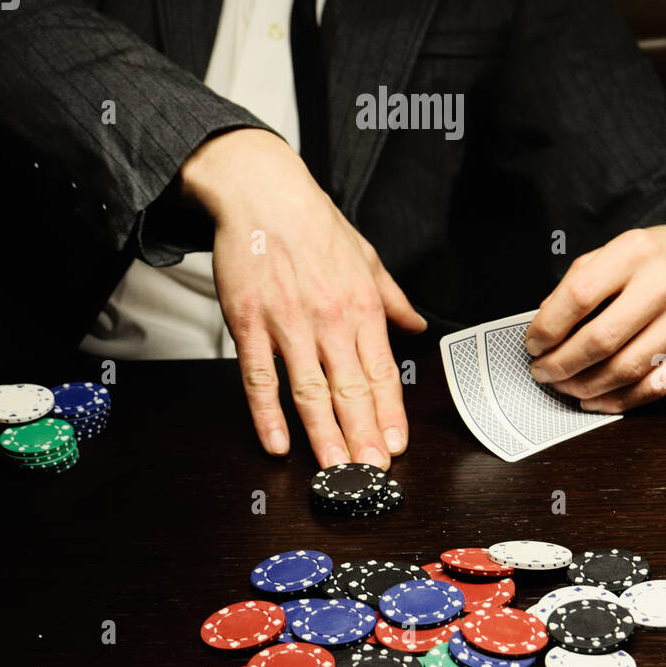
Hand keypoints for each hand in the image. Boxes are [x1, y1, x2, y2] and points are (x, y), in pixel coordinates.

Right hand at [179, 129, 425, 466]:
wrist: (261, 192)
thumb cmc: (311, 222)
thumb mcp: (366, 255)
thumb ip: (391, 297)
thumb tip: (416, 324)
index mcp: (361, 305)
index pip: (382, 371)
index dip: (390, 414)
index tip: (396, 446)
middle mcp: (330, 319)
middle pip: (351, 390)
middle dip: (364, 437)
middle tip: (373, 474)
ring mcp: (288, 324)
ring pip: (310, 391)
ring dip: (324, 436)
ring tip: (336, 471)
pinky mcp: (249, 323)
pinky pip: (259, 377)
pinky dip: (267, 414)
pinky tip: (278, 441)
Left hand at [524, 219, 665, 412]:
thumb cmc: (652, 257)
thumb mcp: (611, 251)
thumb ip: (576, 284)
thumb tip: (545, 330)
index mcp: (634, 251)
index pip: (579, 296)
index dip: (548, 327)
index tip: (533, 344)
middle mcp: (665, 281)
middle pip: (603, 338)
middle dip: (563, 364)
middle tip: (543, 372)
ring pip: (630, 368)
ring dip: (587, 386)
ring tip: (565, 386)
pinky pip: (658, 385)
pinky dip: (621, 400)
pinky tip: (597, 399)